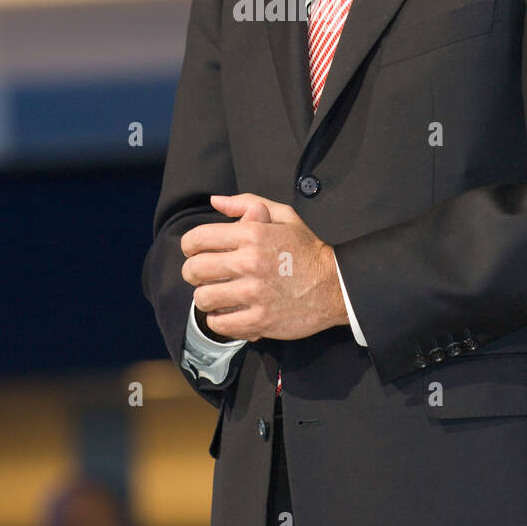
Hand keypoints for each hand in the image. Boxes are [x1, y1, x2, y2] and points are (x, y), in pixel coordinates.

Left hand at [180, 193, 346, 341]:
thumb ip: (248, 204)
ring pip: (203, 298)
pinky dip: (219, 320)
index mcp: (252, 234)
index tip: (195, 252)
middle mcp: (250, 262)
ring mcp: (254, 293)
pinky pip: (220, 324)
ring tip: (217, 295)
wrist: (336, 286)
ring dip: (206, 298)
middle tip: (202, 276)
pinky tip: (228, 313)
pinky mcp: (260, 320)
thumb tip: (215, 201)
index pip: (198, 239)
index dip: (190, 246)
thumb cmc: (307, 249)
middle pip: (194, 270)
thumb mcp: (284, 216)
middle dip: (193, 273)